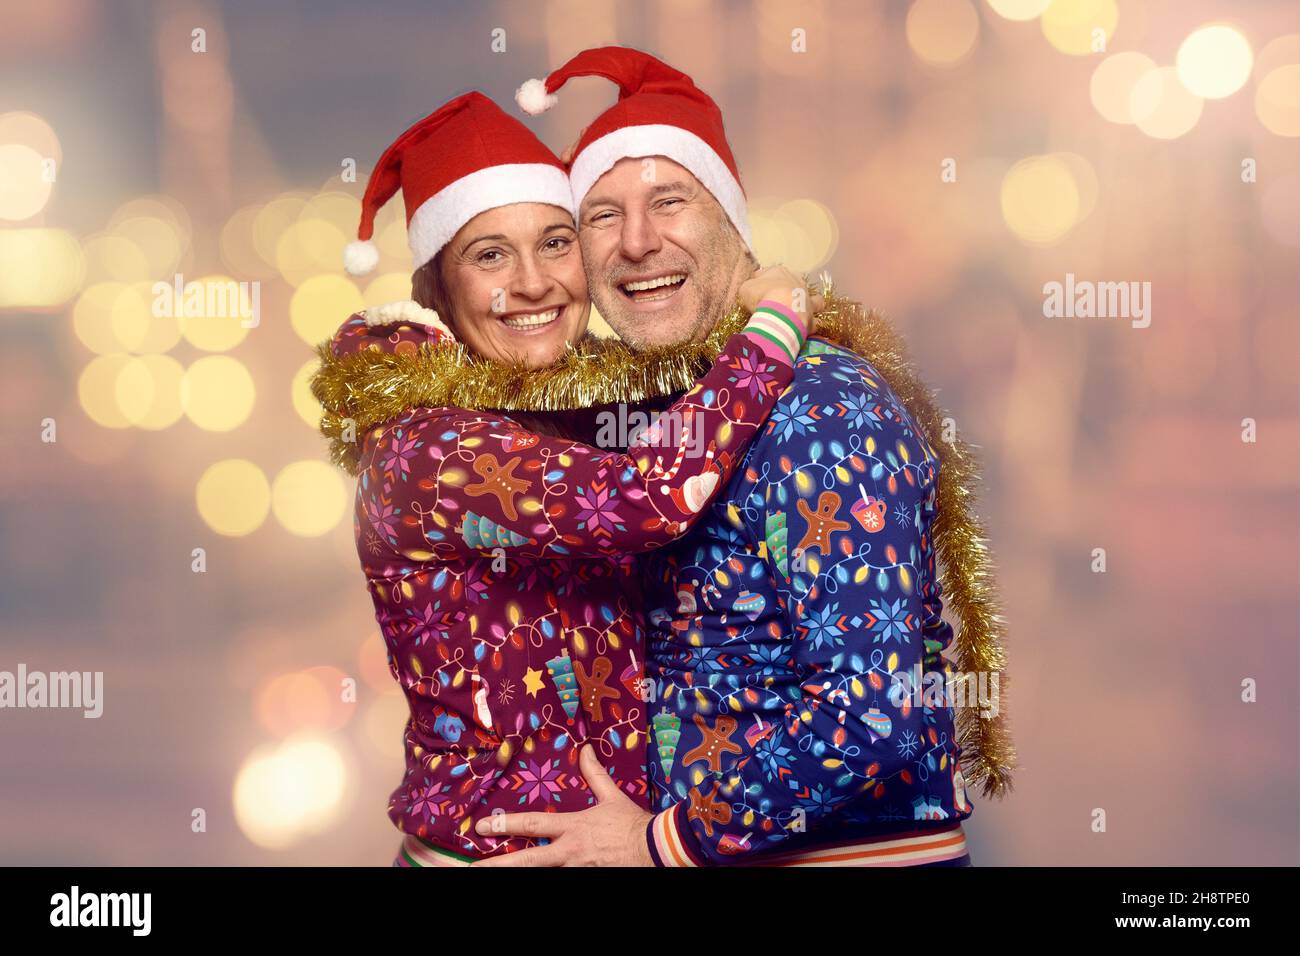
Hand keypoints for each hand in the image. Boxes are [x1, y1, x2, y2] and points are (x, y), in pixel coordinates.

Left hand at [470, 744, 654, 865]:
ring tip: (488, 873)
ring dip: (516, 873)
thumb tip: (584, 750)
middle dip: (497, 864)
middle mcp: (568, 852)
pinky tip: (529, 882)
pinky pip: (561, 881)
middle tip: (472, 867)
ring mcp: (575, 870)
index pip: (532, 825)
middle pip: (526, 861)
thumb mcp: (612, 797)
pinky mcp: (585, 879)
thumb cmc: (632, 824)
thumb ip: (594, 775)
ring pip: (540, 874)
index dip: (506, 824)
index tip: (483, 825)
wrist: (656, 849)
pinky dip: (544, 880)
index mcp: (573, 828)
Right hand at [737, 265, 824, 331]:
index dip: (759, 281)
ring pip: (814, 299)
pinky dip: (811, 323)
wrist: (781, 312)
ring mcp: (807, 298)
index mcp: (779, 271)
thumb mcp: (746, 288)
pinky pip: (815, 321)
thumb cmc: (761, 296)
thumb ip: (749, 287)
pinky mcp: (811, 316)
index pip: (767, 272)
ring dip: (808, 304)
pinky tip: (805, 327)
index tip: (753, 291)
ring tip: (801, 310)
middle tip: (776, 300)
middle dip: (786, 289)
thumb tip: (751, 289)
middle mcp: (797, 281)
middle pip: (793, 282)